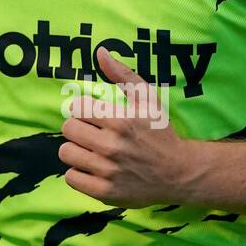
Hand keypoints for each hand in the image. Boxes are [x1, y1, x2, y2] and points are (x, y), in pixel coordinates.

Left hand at [58, 46, 188, 206]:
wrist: (179, 173)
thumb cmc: (161, 133)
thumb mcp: (148, 99)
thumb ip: (123, 75)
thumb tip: (100, 52)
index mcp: (120, 120)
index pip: (76, 107)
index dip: (83, 110)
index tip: (93, 116)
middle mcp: (112, 146)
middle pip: (67, 130)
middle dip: (78, 129)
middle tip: (92, 134)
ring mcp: (107, 171)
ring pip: (65, 153)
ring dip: (76, 151)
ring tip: (91, 151)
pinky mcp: (105, 192)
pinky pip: (71, 177)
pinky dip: (79, 173)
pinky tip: (93, 169)